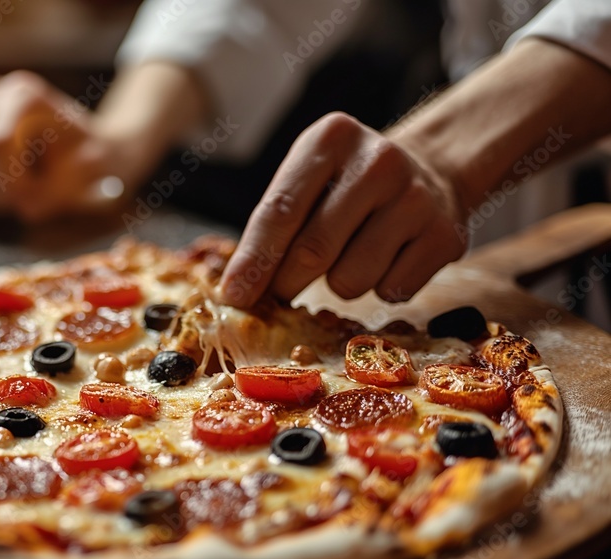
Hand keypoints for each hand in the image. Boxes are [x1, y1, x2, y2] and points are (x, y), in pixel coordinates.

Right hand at [0, 71, 131, 223]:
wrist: (82, 148)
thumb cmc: (87, 157)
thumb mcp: (88, 171)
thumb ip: (58, 190)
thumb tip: (24, 207)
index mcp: (24, 96)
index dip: (13, 182)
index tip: (38, 196)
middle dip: (1, 188)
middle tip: (30, 194)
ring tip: (17, 188)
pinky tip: (1, 185)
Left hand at [219, 112, 466, 306]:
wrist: (433, 170)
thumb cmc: (349, 184)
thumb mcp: (310, 178)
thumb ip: (275, 224)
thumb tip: (240, 287)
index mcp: (332, 139)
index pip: (280, 211)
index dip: (253, 260)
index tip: (234, 296)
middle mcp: (378, 162)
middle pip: (313, 251)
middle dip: (286, 283)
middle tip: (281, 292)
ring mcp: (417, 199)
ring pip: (351, 281)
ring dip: (340, 283)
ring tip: (353, 253)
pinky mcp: (446, 236)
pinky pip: (391, 292)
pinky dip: (380, 287)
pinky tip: (388, 258)